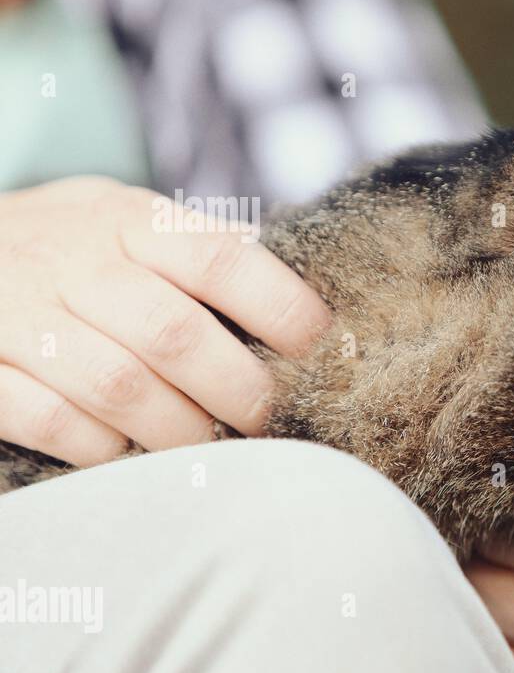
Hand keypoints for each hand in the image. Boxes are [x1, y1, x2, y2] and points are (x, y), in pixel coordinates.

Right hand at [0, 176, 329, 465]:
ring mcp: (19, 313)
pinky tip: (126, 454)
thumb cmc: (65, 247)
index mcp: (126, 219)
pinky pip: (50, 419)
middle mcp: (72, 260)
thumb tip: (307, 317)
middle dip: (238, 390)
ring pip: (119, 385)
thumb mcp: (123, 221)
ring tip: (209, 449)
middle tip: (269, 421)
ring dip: (178, 430)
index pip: (221, 258)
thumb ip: (197, 253)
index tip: (324, 352)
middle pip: (175, 334)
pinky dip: (100, 447)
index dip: (283, 309)